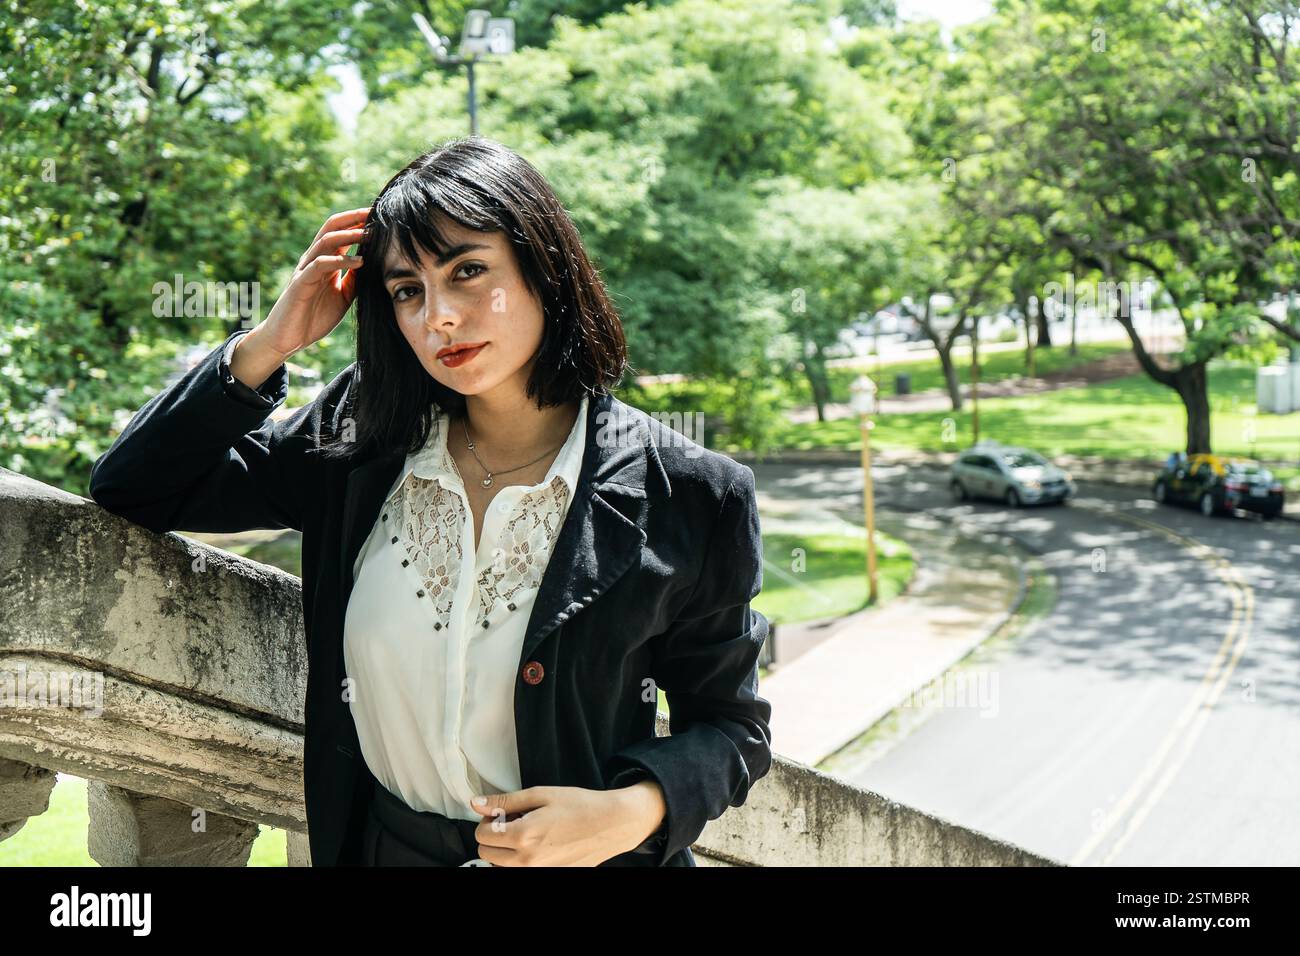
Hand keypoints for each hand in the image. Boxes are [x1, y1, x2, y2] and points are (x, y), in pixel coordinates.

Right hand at [253, 206, 369, 361]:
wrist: (289, 338)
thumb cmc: (314, 316)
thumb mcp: (343, 296)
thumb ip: (355, 280)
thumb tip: (375, 266)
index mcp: (324, 261)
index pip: (341, 232)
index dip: (359, 222)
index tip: (381, 216)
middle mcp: (313, 259)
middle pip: (332, 227)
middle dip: (354, 218)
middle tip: (377, 212)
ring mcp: (305, 269)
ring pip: (325, 241)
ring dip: (349, 235)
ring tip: (371, 234)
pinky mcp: (301, 283)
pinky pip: (320, 265)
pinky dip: (341, 261)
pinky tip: (360, 262)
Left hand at [469, 784, 665, 865]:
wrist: (612, 824)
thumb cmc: (580, 805)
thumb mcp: (541, 794)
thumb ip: (505, 801)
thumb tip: (476, 803)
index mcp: (523, 836)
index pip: (481, 835)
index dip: (489, 819)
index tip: (504, 812)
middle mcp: (527, 861)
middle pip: (486, 854)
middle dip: (493, 836)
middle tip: (514, 821)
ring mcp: (539, 873)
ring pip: (500, 867)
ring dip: (505, 851)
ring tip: (527, 833)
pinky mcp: (550, 877)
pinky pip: (521, 872)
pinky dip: (521, 860)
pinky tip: (539, 844)